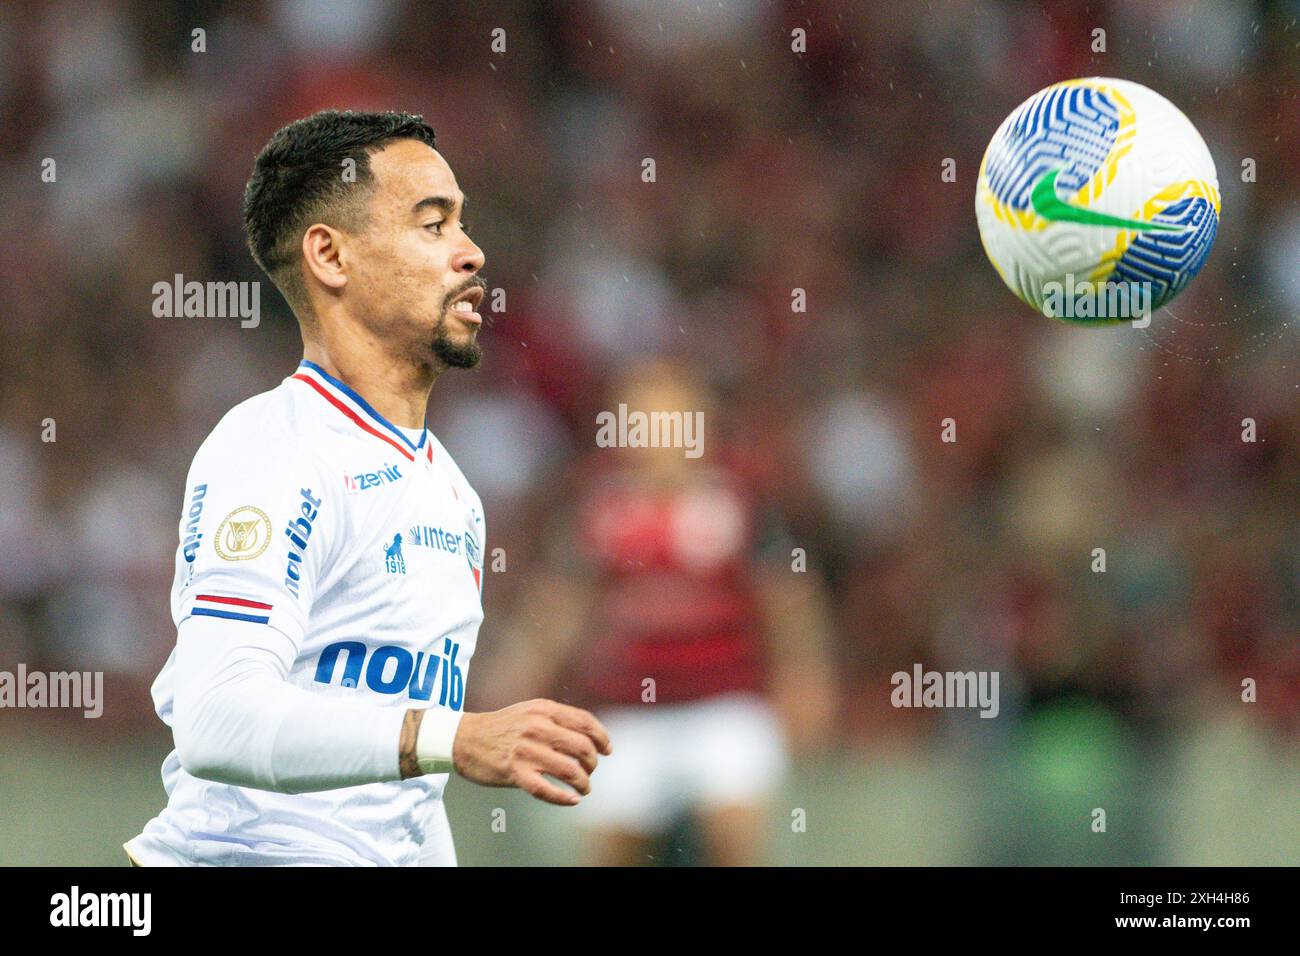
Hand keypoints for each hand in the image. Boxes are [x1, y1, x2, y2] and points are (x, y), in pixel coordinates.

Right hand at [452, 699, 612, 805]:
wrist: (463, 738)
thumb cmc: (502, 726)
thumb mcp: (530, 710)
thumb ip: (557, 718)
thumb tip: (589, 735)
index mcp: (544, 710)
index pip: (586, 722)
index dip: (602, 738)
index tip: (607, 750)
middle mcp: (537, 728)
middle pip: (583, 748)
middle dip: (592, 764)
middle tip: (590, 771)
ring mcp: (526, 751)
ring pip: (570, 771)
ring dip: (583, 783)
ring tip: (584, 788)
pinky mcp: (515, 773)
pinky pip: (547, 790)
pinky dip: (564, 798)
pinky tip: (571, 800)